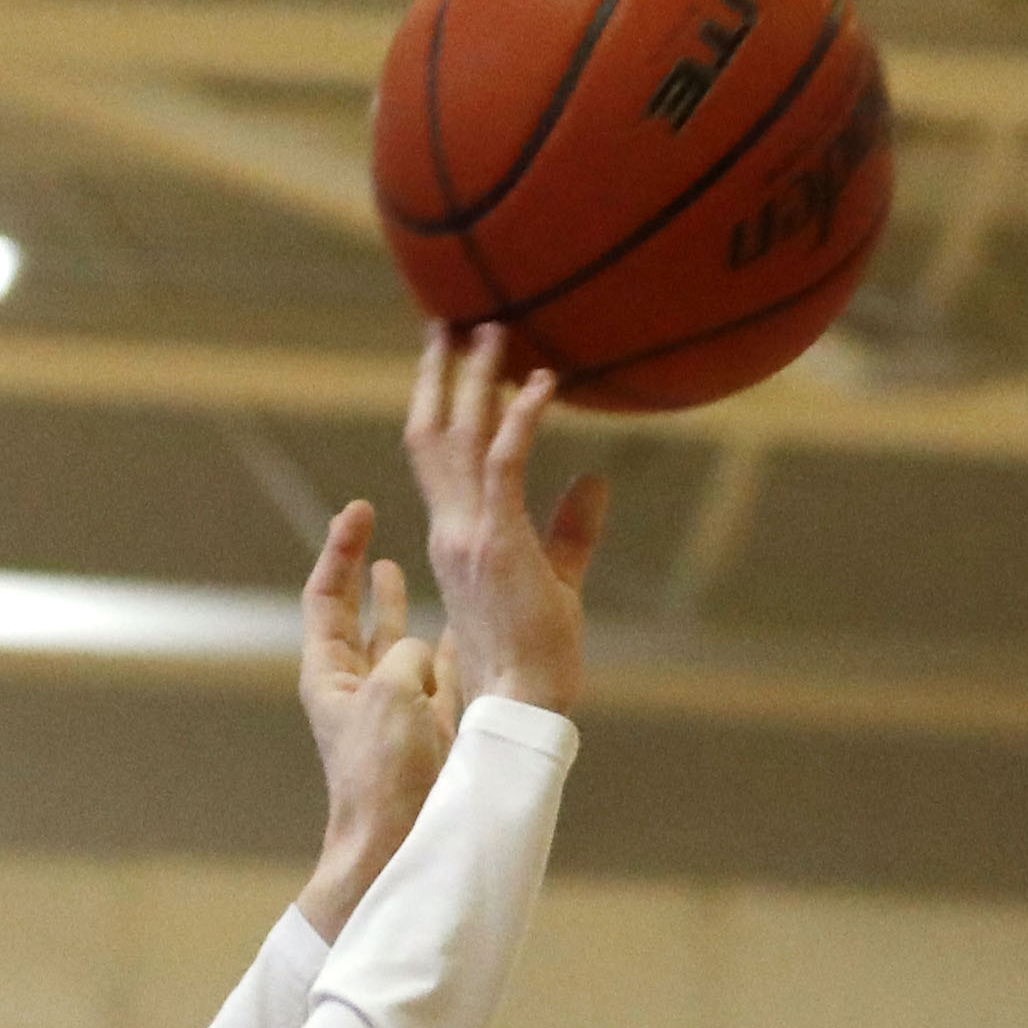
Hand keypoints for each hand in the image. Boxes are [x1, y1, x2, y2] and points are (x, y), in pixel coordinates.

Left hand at [295, 498, 457, 929]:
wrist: (396, 844)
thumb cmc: (382, 772)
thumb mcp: (390, 692)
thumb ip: (406, 654)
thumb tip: (424, 652)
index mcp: (329, 674)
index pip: (325, 597)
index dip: (341, 551)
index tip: (360, 511)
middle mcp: (358, 688)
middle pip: (359, 618)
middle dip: (368, 577)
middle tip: (378, 534)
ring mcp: (394, 711)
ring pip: (401, 645)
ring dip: (409, 608)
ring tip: (414, 567)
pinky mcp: (429, 732)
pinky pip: (439, 677)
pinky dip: (449, 648)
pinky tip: (461, 627)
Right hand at [405, 324, 605, 714]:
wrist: (525, 704)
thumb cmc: (539, 657)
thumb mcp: (556, 580)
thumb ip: (571, 528)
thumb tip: (595, 478)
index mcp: (455, 537)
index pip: (438, 457)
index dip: (441, 405)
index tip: (451, 361)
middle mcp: (450, 528)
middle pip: (432, 434)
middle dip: (440, 376)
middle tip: (449, 322)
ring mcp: (468, 533)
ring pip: (458, 437)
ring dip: (475, 380)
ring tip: (492, 331)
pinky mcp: (498, 543)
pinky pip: (504, 464)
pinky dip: (522, 418)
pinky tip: (544, 384)